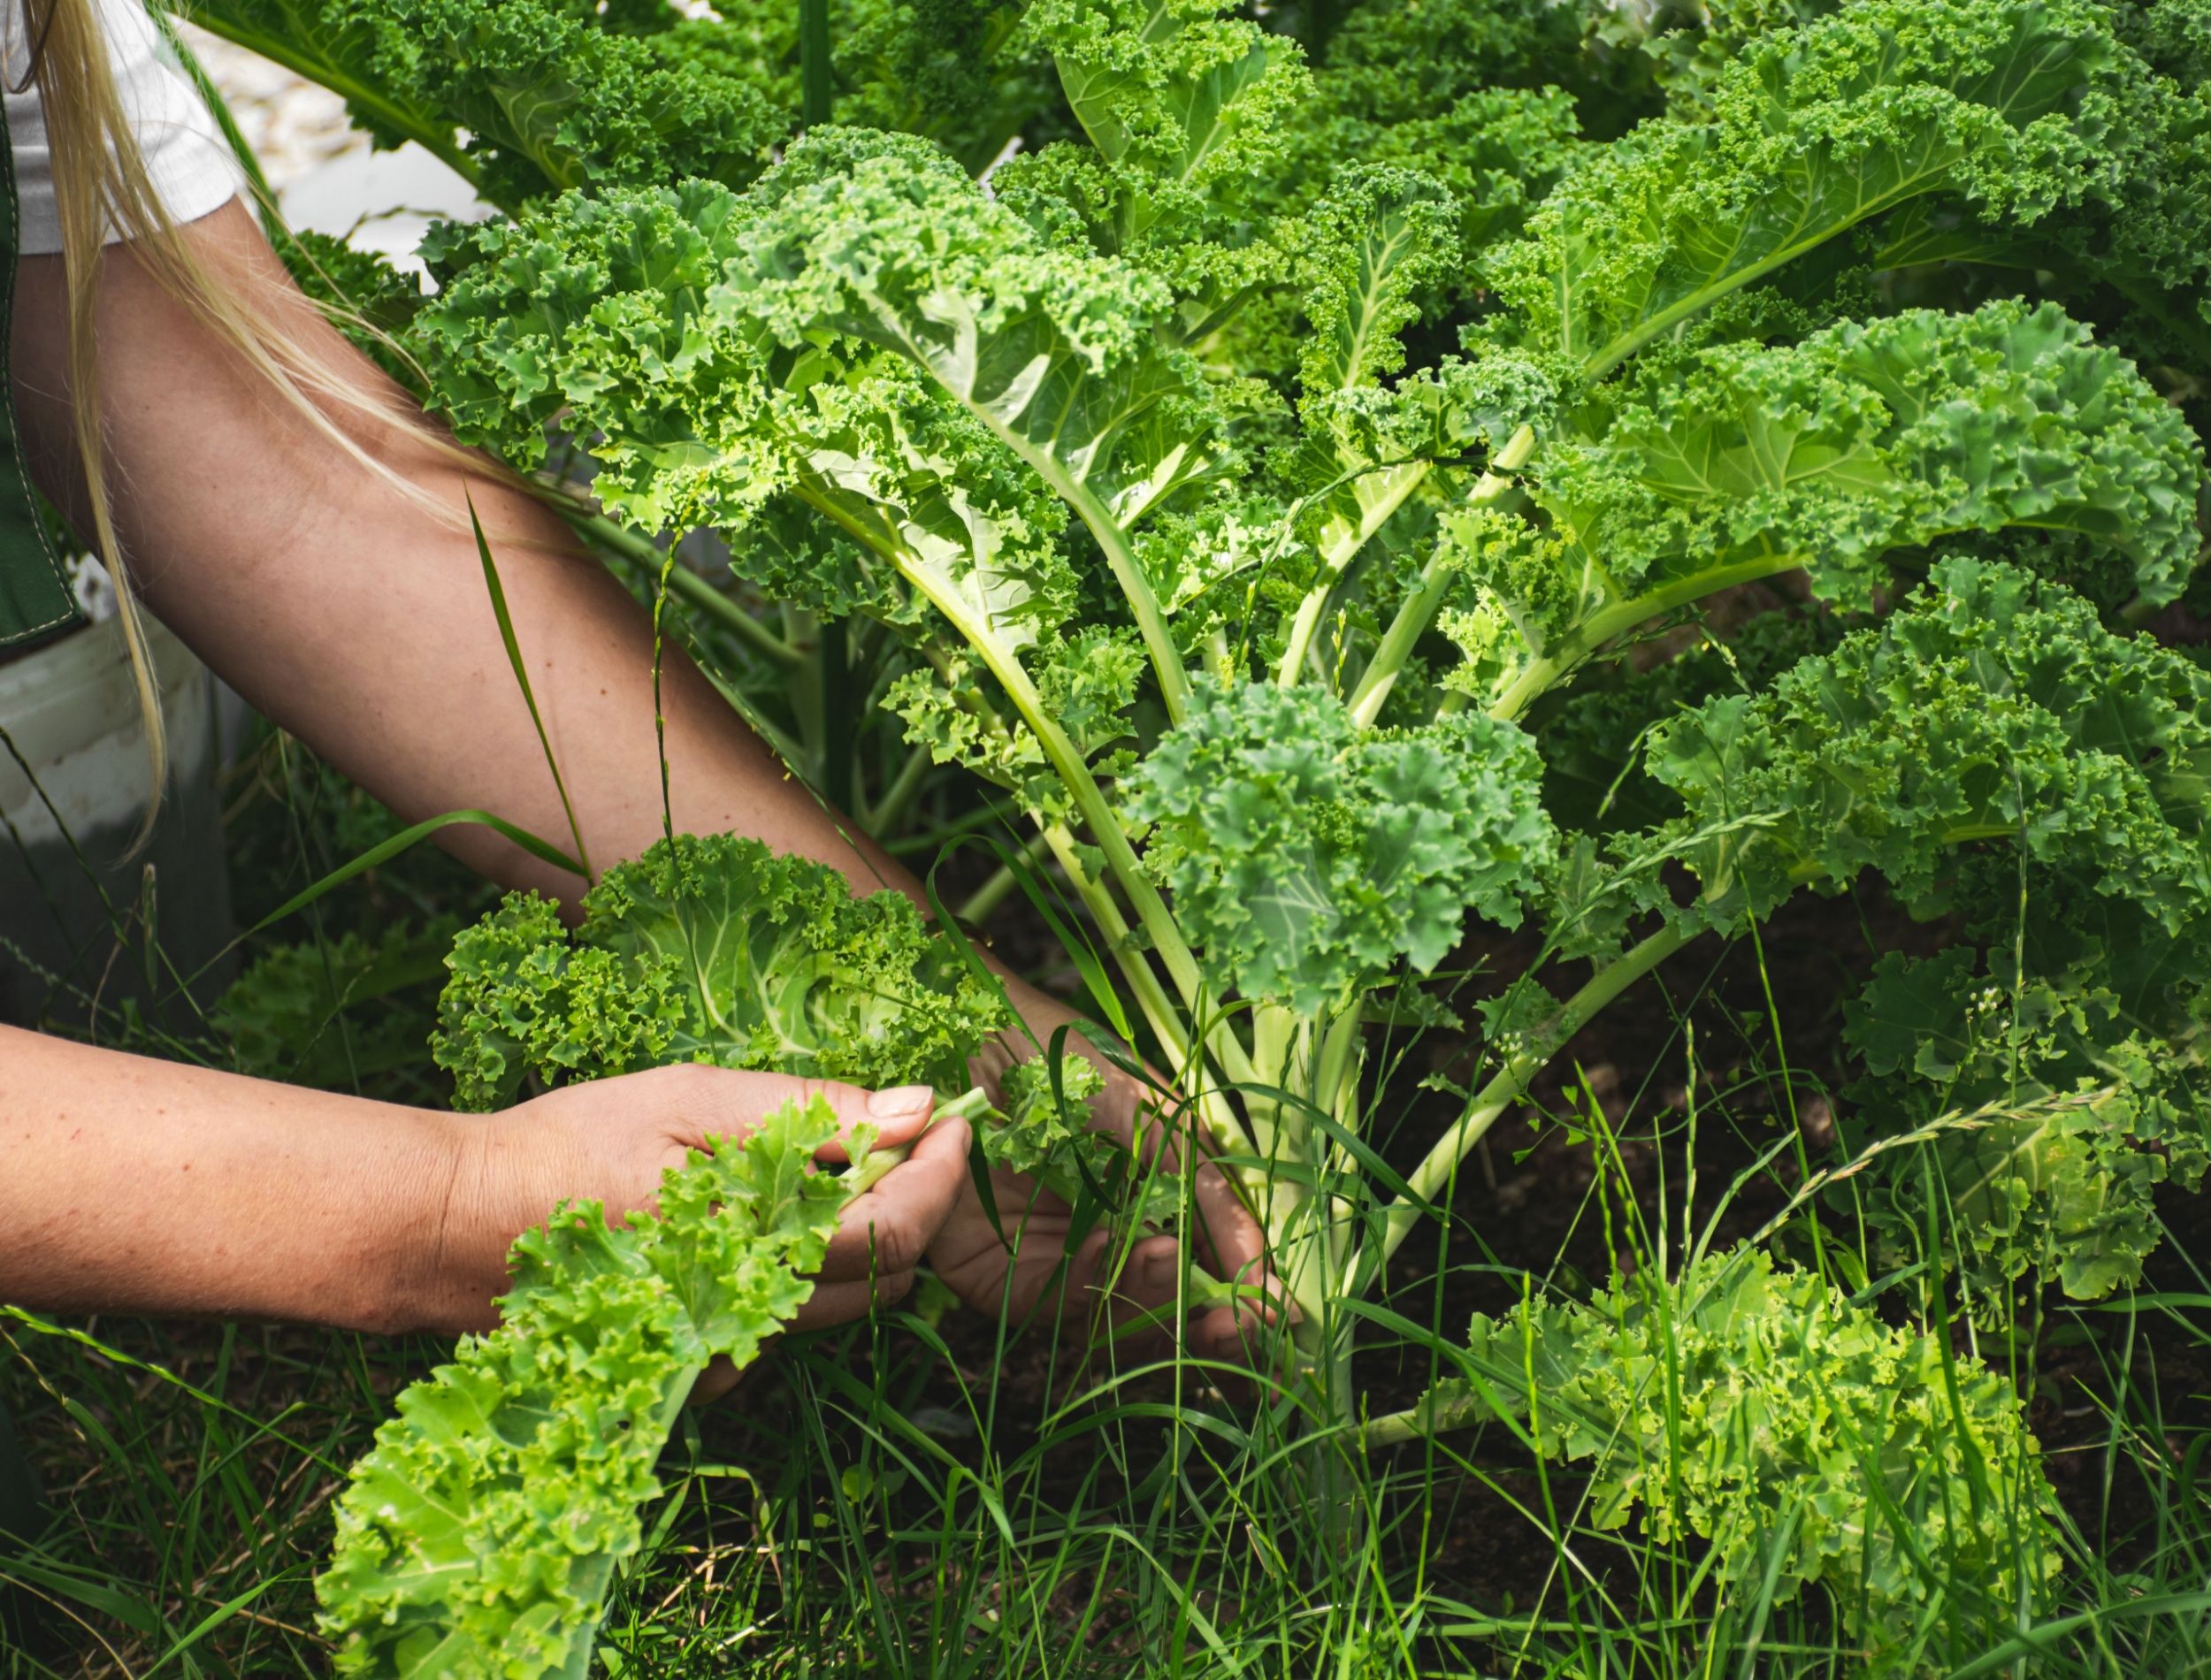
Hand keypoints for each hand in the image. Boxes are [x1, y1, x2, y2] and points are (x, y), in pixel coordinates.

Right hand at [432, 1065, 972, 1388]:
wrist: (457, 1227)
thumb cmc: (569, 1147)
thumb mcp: (692, 1098)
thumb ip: (810, 1111)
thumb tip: (915, 1110)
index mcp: (758, 1247)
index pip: (898, 1229)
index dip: (943, 1170)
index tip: (957, 1117)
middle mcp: (753, 1316)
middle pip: (887, 1271)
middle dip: (916, 1196)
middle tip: (908, 1128)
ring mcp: (725, 1350)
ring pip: (845, 1298)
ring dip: (867, 1229)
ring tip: (845, 1157)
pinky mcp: (700, 1361)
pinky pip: (788, 1318)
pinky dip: (807, 1262)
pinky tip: (768, 1210)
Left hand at [927, 984, 1277, 1367]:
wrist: (956, 1034)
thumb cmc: (1054, 1056)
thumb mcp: (1148, 1112)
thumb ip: (1202, 1191)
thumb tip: (1260, 1271)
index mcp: (1149, 1197)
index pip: (1206, 1265)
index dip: (1241, 1295)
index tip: (1276, 1313)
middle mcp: (1106, 1237)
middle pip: (1168, 1305)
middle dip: (1206, 1317)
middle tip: (1239, 1318)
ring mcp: (1056, 1261)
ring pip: (1121, 1315)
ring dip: (1157, 1300)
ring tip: (1175, 1261)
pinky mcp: (1001, 1278)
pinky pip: (1061, 1307)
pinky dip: (1098, 1288)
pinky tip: (1122, 1255)